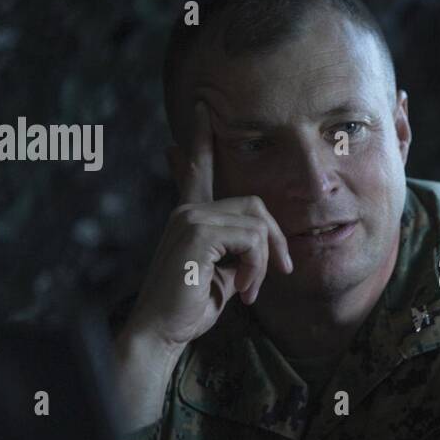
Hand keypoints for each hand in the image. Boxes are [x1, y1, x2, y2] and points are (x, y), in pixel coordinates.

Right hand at [124, 101, 292, 352]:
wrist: (161, 331)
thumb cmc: (190, 307)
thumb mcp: (222, 273)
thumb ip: (237, 250)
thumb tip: (261, 238)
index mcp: (190, 217)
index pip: (198, 171)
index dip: (200, 140)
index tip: (201, 108)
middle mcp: (187, 210)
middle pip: (255, 205)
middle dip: (274, 241)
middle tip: (278, 272)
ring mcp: (190, 218)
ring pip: (257, 225)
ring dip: (263, 262)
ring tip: (250, 290)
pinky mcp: (197, 233)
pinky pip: (252, 239)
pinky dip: (256, 268)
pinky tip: (243, 291)